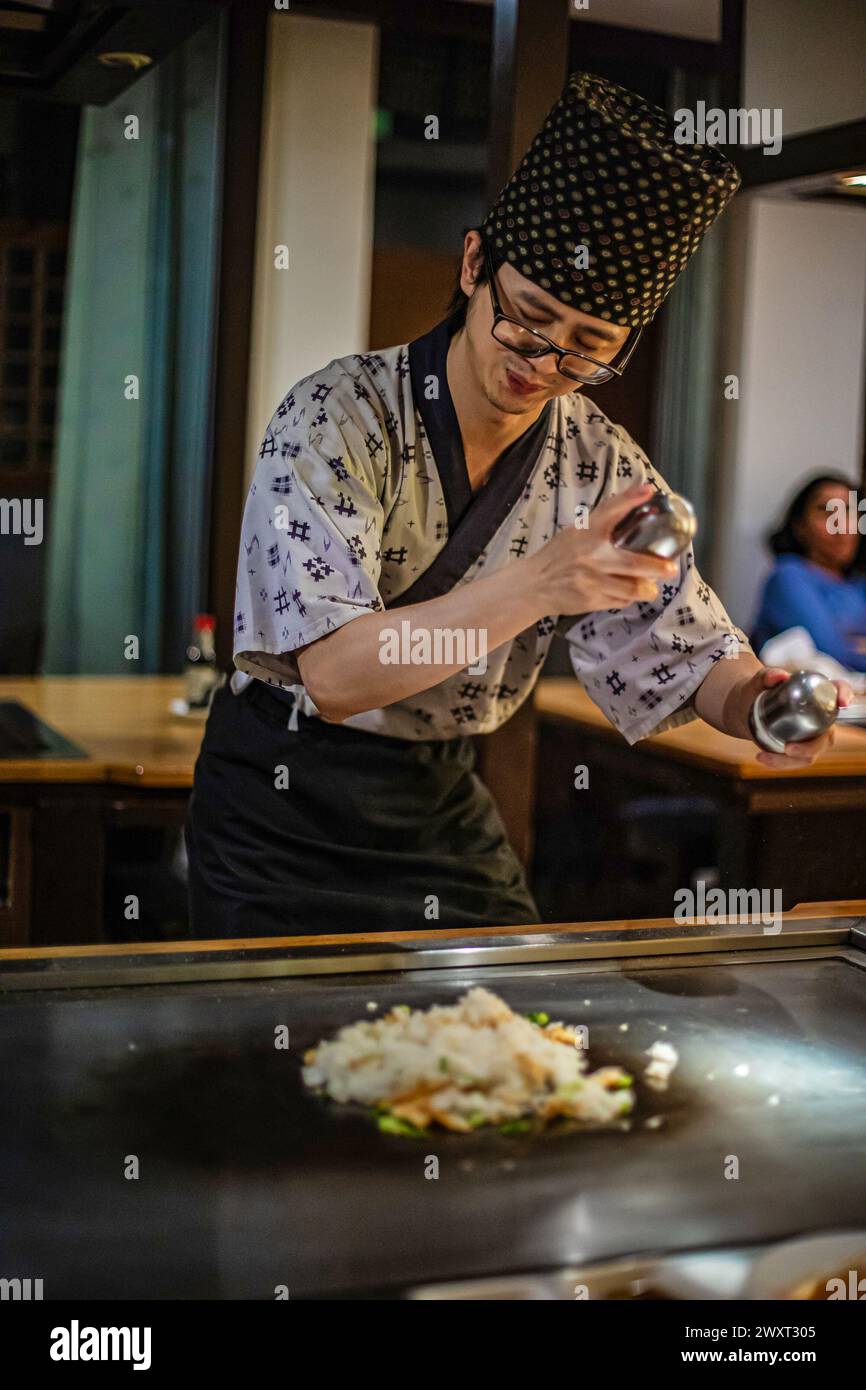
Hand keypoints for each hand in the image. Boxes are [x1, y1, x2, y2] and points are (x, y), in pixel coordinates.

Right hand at [527, 481, 678, 616]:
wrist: (534, 585)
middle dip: (658, 568)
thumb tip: (639, 497)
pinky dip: (628, 598)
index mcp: (585, 533)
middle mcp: (590, 556)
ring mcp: (591, 581)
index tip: (649, 490)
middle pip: (633, 564)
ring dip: (647, 588)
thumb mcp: (577, 532)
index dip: (631, 499)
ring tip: (652, 586)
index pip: (610, 510)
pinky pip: (619, 601)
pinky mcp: (590, 601)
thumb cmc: (559, 556)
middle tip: (671, 569)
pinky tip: (627, 593)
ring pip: (631, 588)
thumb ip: (604, 520)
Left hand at [742, 666, 855, 768]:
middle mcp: (820, 717)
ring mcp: (812, 735)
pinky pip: (796, 761)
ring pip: (811, 754)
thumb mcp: (758, 681)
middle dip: (811, 747)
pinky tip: (761, 757)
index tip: (841, 703)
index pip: (839, 689)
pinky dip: (779, 763)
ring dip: (791, 760)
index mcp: (816, 692)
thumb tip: (781, 676)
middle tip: (788, 748)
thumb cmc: (757, 689)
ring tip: (764, 756)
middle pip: (828, 736)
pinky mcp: (800, 750)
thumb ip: (767, 676)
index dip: (845, 694)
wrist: (744, 706)